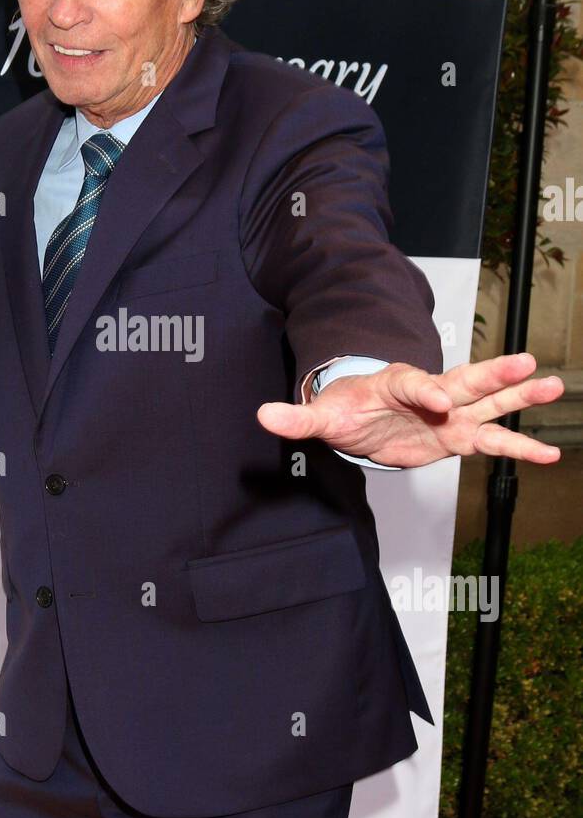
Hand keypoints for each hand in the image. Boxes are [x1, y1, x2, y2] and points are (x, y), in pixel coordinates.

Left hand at [256, 353, 563, 467]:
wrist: (362, 419)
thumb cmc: (346, 410)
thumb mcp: (323, 416)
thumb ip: (300, 418)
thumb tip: (264, 415)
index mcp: (399, 383)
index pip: (416, 385)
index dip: (429, 392)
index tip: (443, 402)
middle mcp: (432, 393)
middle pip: (466, 381)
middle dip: (494, 373)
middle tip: (526, 363)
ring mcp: (451, 415)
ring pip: (490, 404)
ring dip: (519, 397)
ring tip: (553, 387)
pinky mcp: (459, 437)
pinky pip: (494, 443)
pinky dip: (520, 449)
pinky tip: (550, 455)